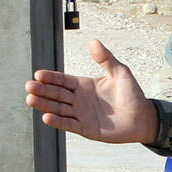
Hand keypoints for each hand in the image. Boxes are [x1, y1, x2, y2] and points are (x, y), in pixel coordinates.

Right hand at [25, 39, 158, 143]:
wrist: (143, 118)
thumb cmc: (132, 95)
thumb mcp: (120, 73)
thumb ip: (106, 59)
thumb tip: (93, 41)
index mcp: (83, 85)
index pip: (62, 80)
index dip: (50, 77)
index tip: (38, 74)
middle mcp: (78, 99)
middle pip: (56, 93)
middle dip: (42, 90)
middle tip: (29, 86)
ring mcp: (80, 114)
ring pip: (58, 108)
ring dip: (44, 104)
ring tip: (31, 99)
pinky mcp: (86, 129)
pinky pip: (69, 124)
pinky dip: (58, 121)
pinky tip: (46, 117)